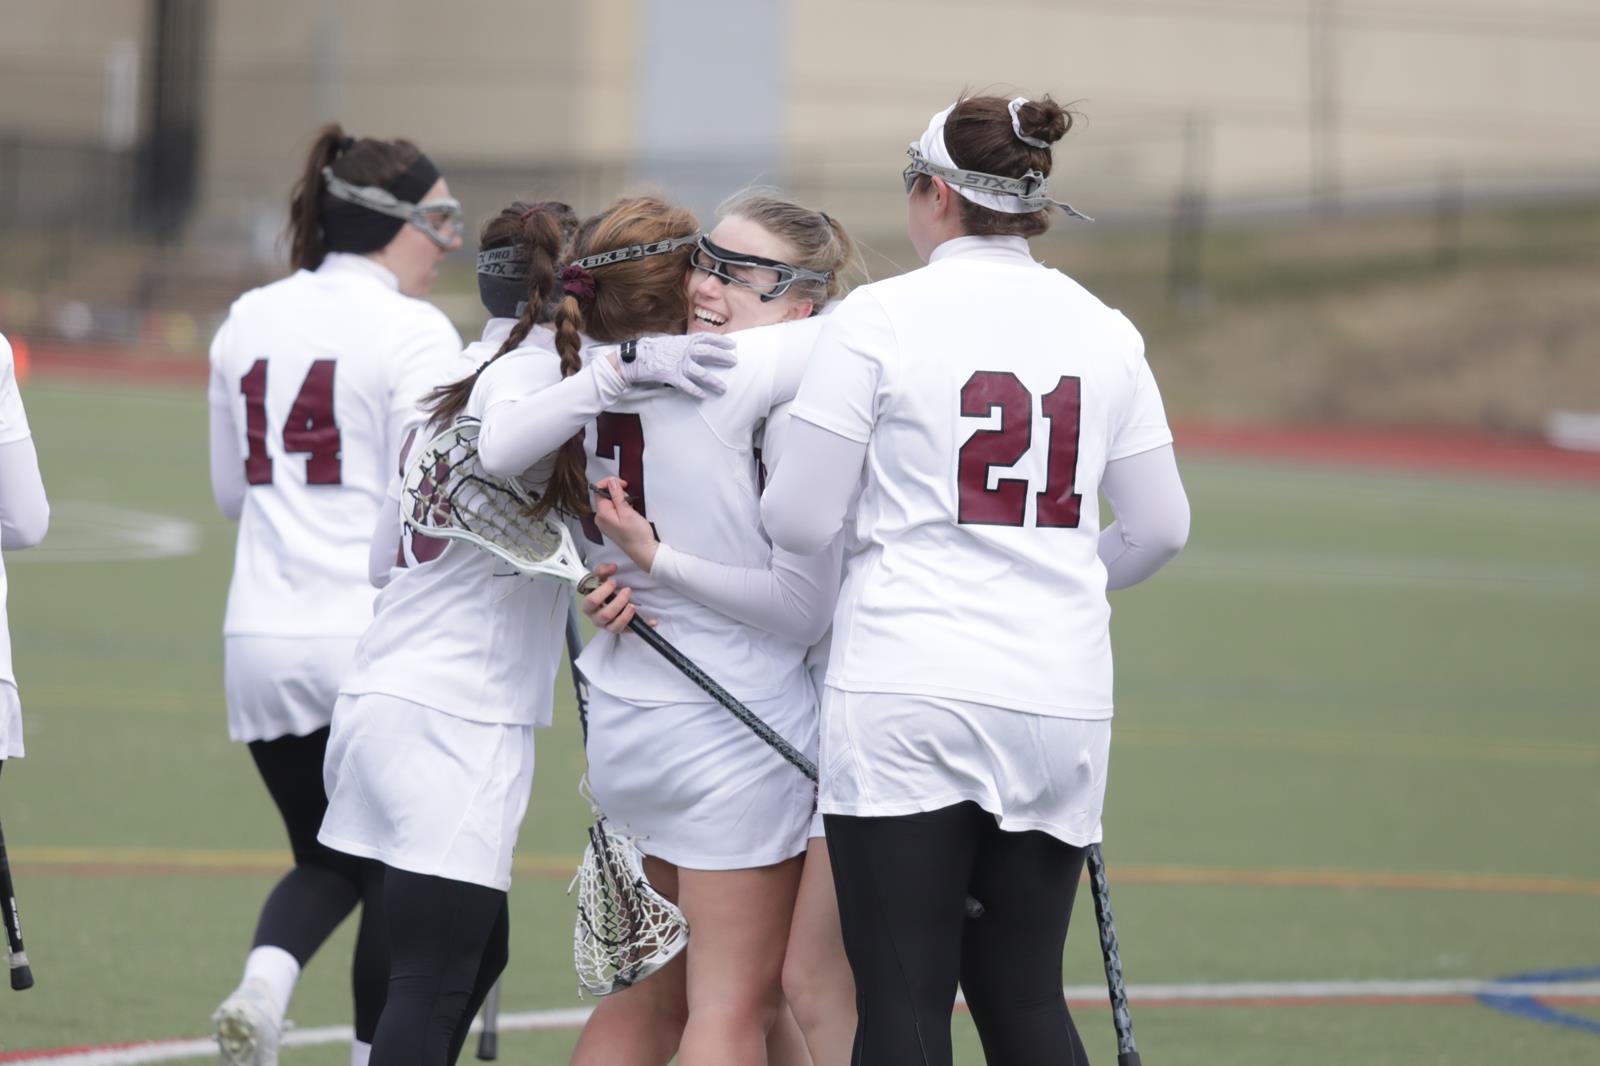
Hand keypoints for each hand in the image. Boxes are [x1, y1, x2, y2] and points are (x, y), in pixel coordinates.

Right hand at [580, 563, 655, 633]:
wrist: (607, 600)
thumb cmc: (601, 591)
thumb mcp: (600, 578)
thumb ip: (603, 570)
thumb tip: (613, 568)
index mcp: (589, 606)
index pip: (591, 601)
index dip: (603, 592)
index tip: (613, 582)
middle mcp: (597, 618)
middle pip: (605, 615)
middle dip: (617, 603)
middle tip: (626, 591)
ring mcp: (608, 626)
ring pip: (615, 627)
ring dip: (625, 616)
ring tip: (632, 606)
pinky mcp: (621, 629)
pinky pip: (631, 631)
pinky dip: (643, 625)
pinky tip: (652, 621)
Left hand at [592, 478, 658, 572]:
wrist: (643, 551)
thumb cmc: (637, 535)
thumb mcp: (628, 512)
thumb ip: (617, 495)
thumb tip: (611, 482)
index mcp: (602, 514)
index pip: (598, 490)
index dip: (610, 483)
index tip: (623, 484)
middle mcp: (600, 518)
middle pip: (604, 495)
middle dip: (617, 492)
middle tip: (629, 499)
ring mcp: (605, 522)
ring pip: (610, 502)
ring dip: (620, 500)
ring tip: (631, 507)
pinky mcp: (612, 525)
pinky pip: (613, 510)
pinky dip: (622, 507)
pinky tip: (630, 512)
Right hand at [616, 333, 736, 398]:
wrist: (635, 357)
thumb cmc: (652, 349)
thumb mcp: (670, 342)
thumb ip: (684, 345)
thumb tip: (695, 347)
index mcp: (684, 341)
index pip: (706, 338)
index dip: (721, 341)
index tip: (732, 345)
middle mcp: (683, 351)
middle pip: (708, 353)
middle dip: (722, 357)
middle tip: (734, 362)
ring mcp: (678, 364)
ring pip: (700, 373)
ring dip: (713, 381)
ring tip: (723, 388)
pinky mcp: (671, 376)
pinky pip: (686, 385)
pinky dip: (695, 391)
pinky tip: (703, 396)